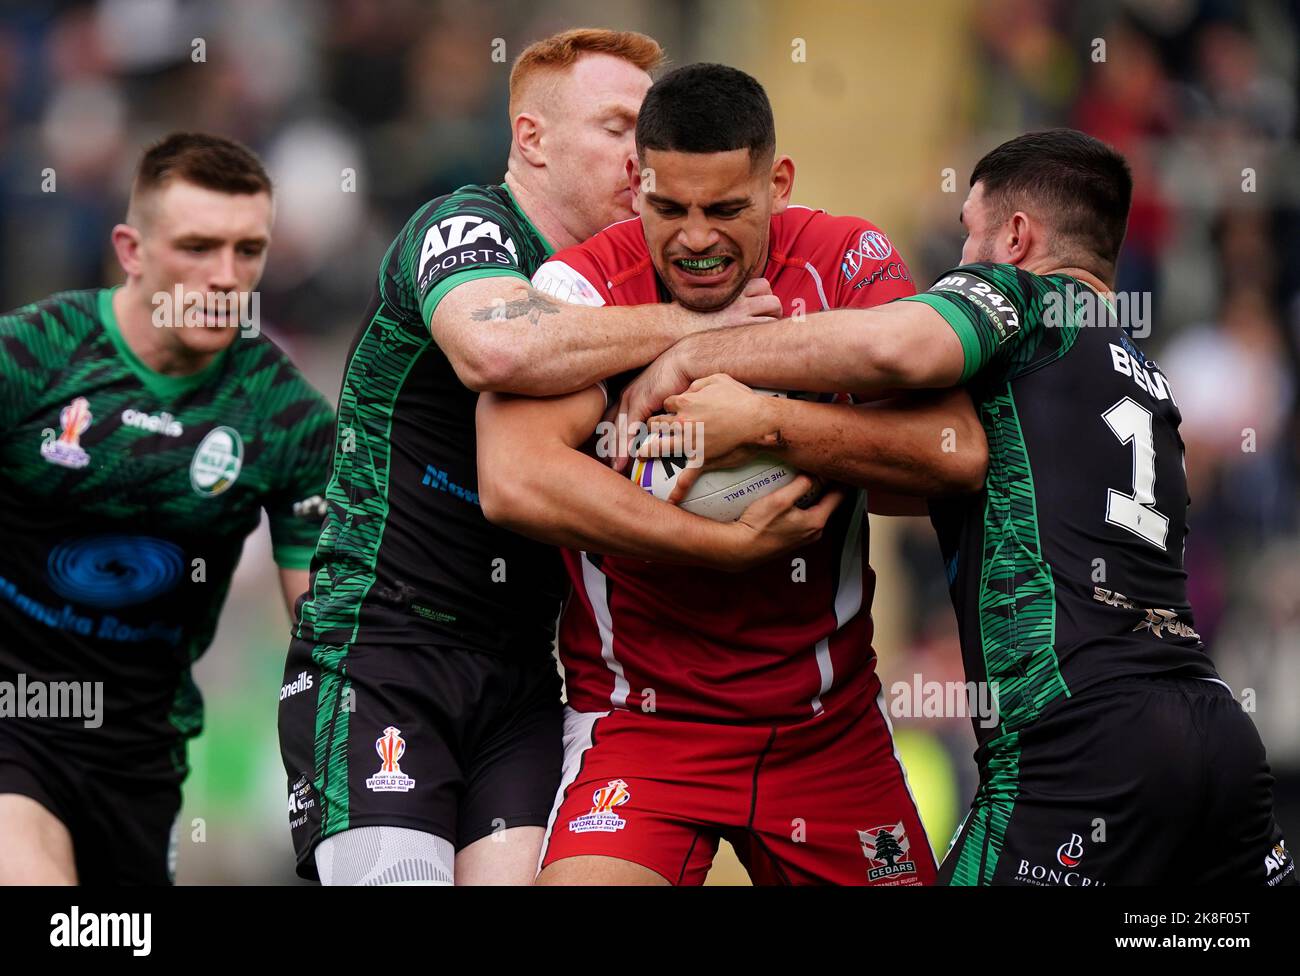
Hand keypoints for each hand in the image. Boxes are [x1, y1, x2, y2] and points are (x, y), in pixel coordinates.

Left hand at [606, 342, 696, 471]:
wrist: (684, 362)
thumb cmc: (677, 380)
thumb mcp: (663, 400)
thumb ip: (657, 414)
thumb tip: (660, 430)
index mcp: (629, 398)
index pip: (614, 423)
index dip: (612, 440)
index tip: (611, 458)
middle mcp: (626, 399)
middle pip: (613, 428)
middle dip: (610, 449)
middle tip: (611, 467)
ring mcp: (631, 399)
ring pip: (620, 429)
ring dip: (618, 450)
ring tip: (617, 468)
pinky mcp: (640, 400)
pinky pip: (631, 425)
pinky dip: (628, 441)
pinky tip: (627, 454)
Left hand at [637, 375, 774, 502]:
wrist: (759, 422)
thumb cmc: (741, 399)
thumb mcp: (719, 379)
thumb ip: (699, 383)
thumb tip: (689, 389)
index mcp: (685, 403)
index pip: (667, 403)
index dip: (669, 406)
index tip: (671, 410)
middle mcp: (682, 423)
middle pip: (656, 424)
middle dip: (651, 426)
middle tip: (650, 430)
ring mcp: (690, 444)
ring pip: (660, 447)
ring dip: (648, 450)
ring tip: (641, 455)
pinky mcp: (701, 460)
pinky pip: (687, 478)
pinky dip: (678, 491)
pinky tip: (672, 500)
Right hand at [681, 277, 781, 333]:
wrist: (676, 327)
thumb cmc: (685, 315)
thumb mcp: (702, 295)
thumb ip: (717, 293)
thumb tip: (717, 294)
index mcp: (731, 289)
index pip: (763, 284)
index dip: (765, 295)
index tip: (759, 306)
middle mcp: (739, 298)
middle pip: (771, 295)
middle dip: (773, 309)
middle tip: (766, 321)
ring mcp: (741, 312)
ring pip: (775, 307)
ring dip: (774, 319)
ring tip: (764, 331)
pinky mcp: (741, 328)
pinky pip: (767, 325)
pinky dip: (769, 332)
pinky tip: (760, 341)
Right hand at [716, 474, 843, 571]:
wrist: (740, 548)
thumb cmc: (758, 526)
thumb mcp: (781, 499)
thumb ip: (801, 484)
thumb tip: (813, 473)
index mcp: (816, 522)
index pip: (839, 496)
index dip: (841, 479)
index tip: (839, 466)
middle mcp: (814, 532)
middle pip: (829, 503)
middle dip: (828, 486)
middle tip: (824, 467)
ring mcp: (804, 537)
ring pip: (816, 510)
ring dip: (814, 495)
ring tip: (808, 478)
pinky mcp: (793, 538)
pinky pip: (805, 516)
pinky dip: (803, 504)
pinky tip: (792, 496)